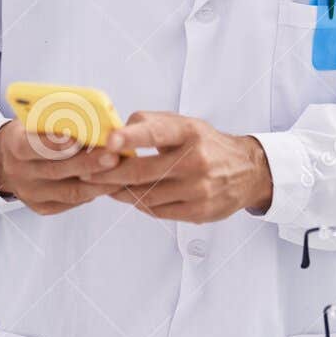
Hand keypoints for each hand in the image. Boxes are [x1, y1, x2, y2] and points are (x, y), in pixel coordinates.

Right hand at [0, 119, 122, 215]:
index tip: (78, 139)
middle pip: (56, 170)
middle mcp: (19, 172)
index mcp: (14, 144)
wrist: (7, 160)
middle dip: (88, 163)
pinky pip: (72, 202)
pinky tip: (111, 182)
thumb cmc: (31, 132)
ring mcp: (30, 193)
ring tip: (122, 173)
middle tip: (113, 156)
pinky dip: (93, 192)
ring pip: (69, 192)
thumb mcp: (34, 119)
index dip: (55, 144)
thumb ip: (55, 120)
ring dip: (98, 183)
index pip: (31, 146)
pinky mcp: (42, 207)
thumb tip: (91, 119)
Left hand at [80, 111, 273, 223]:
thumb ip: (150, 124)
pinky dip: (140, 204)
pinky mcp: (199, 212)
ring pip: (146, 195)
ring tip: (107, 184)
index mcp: (191, 132)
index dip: (131, 136)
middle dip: (109, 173)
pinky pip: (157, 211)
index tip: (109, 140)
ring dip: (121, 191)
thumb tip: (115, 132)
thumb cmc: (206, 144)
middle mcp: (197, 160)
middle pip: (142, 172)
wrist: (248, 171)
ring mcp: (199, 189)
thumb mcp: (185, 124)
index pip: (157, 132)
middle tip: (87, 171)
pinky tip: (132, 196)